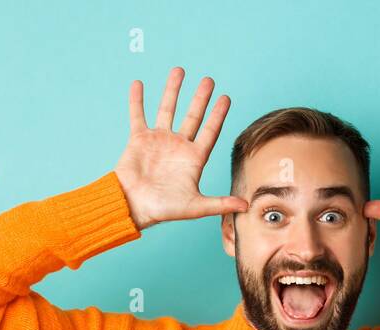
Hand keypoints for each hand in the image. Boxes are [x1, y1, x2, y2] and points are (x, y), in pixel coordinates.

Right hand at [113, 66, 248, 230]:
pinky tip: (139, 84)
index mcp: (193, 159)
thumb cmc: (163, 209)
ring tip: (179, 70)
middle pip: (192, 116)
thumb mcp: (195, 207)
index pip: (210, 132)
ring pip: (167, 109)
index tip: (225, 98)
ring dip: (173, 90)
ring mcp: (158, 140)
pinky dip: (137, 100)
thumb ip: (220, 204)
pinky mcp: (139, 139)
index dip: (218, 115)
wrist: (132, 207)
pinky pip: (138, 115)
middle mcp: (178, 146)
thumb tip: (247, 206)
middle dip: (200, 98)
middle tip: (209, 80)